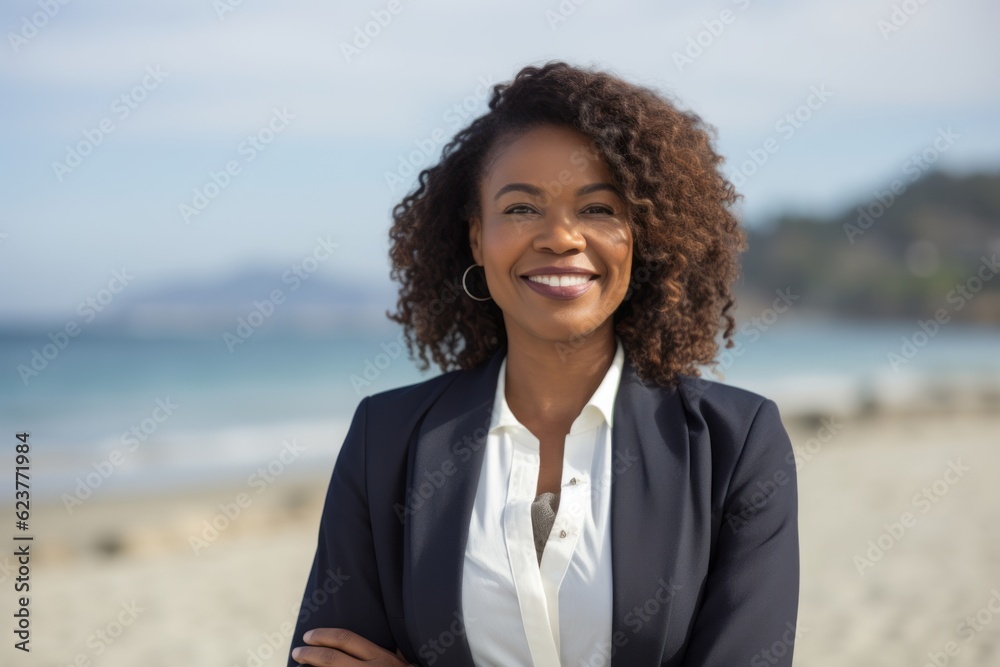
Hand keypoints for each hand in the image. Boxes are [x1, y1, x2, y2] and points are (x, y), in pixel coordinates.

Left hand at [291, 628, 412, 665]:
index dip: (323, 636)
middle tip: (297, 651)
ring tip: (298, 666)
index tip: (308, 635)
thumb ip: (394, 651)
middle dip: (309, 654)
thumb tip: (387, 632)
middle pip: (331, 658)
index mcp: (381, 658)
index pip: (346, 640)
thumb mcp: (405, 662)